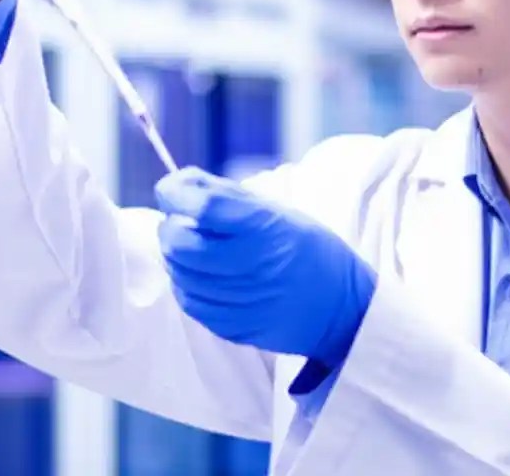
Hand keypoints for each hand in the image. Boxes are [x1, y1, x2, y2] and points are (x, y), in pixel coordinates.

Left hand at [155, 168, 375, 367]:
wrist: (340, 307)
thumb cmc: (306, 249)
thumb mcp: (276, 211)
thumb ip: (225, 194)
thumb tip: (175, 182)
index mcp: (267, 228)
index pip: (204, 207)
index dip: (175, 194)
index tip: (170, 190)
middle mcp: (254, 265)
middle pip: (181, 245)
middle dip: (169, 228)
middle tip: (180, 222)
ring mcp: (243, 301)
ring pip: (180, 275)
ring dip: (176, 257)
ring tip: (194, 249)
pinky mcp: (234, 328)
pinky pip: (190, 303)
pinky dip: (186, 285)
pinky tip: (200, 276)